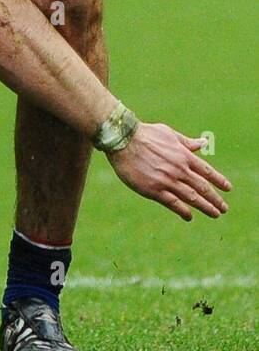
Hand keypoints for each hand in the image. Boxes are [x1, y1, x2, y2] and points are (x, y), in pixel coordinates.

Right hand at [106, 122, 231, 220]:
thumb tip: (204, 142)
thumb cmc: (144, 134)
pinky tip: (189, 216)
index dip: (219, 181)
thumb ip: (187, 142)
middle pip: (203, 187)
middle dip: (215, 199)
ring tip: (215, 214)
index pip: (207, 172)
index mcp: (184, 155)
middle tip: (224, 208)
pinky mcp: (153, 189)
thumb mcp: (169, 134)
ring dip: (205, 207)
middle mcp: (179, 169)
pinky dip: (183, 211)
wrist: (122, 139)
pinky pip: (173, 203)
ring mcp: (167, 180)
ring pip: (192, 197)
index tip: (228, 189)